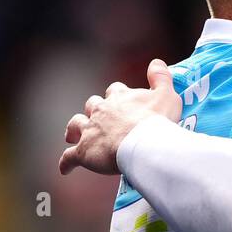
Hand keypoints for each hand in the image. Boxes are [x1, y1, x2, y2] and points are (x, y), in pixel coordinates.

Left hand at [59, 59, 180, 175]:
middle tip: (98, 119)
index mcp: (120, 97)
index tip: (123, 101)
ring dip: (74, 129)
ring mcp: (90, 130)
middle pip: (92, 105)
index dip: (118, 96)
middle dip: (94, 110)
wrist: (143, 143)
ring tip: (72, 135)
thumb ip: (161, 77)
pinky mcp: (83, 151)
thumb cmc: (157, 121)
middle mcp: (101, 111)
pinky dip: (66, 162)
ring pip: (75, 125)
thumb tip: (156, 62)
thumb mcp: (167, 95)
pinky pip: (69, 157)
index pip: (115, 91)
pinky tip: (64, 169)